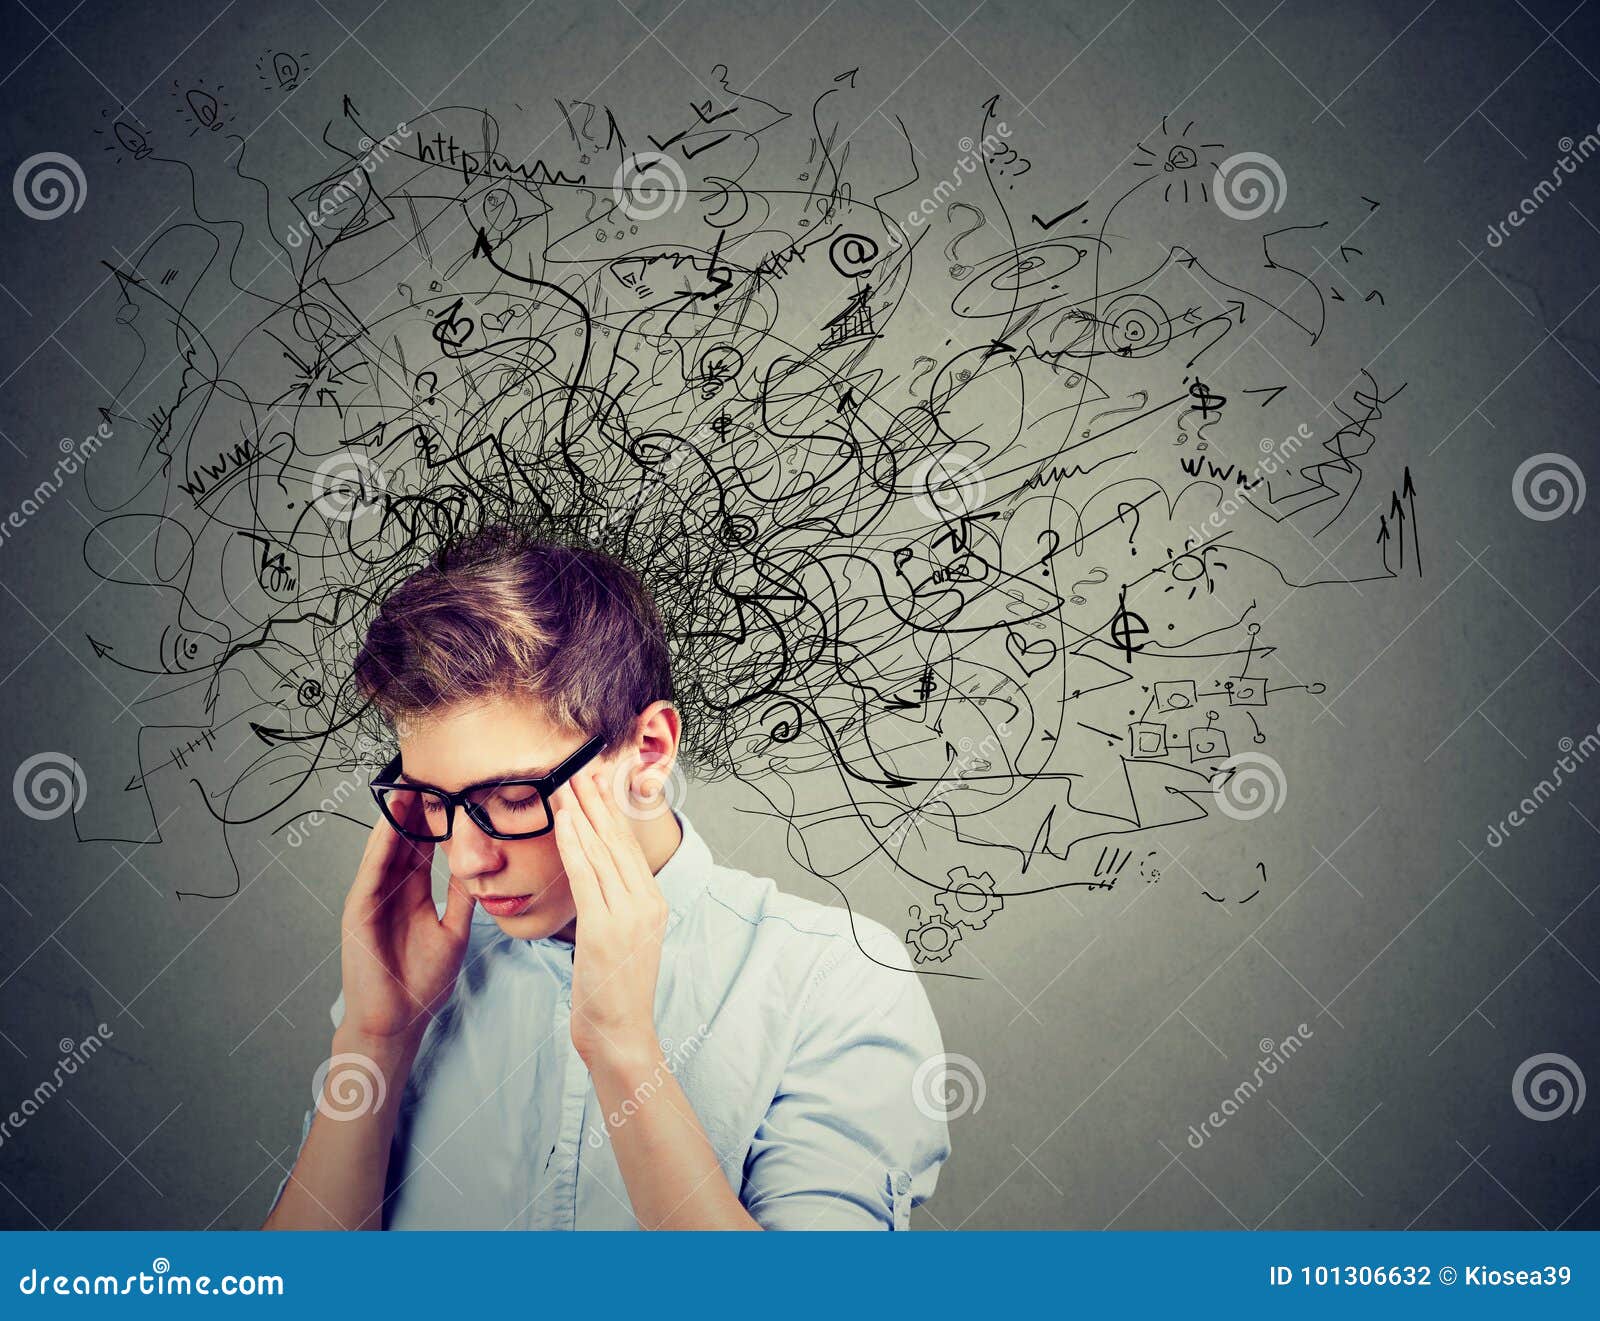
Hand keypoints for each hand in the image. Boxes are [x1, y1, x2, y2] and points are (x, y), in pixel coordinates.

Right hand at [339, 794, 475, 1046]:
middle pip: (404, 838)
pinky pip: (372, 870)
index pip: (424, 846)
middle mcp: (391, 890)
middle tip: (431, 770)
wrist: (398, 1021)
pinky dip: (381, 845)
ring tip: (411, 783)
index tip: (452, 788)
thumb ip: (463, 896)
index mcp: (413, 894)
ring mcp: (372, 897)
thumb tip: (481, 864)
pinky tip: (392, 823)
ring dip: (397, 817)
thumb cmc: (422, 982)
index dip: (436, 818)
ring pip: (386, 847)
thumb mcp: (454, 930)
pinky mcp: (358, 910)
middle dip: (415, 806)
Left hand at [553, 766, 668, 1067]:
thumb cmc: (614, 992)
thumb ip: (617, 905)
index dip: (611, 808)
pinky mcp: (604, 928)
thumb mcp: (623, 939)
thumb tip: (599, 877)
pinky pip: (586, 875)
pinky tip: (562, 819)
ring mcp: (628, 914)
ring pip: (601, 851)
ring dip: (581, 811)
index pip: (629, 845)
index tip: (598, 779)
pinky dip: (573, 843)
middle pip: (618, 840)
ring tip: (566, 781)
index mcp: (653, 902)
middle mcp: (646, 902)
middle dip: (598, 799)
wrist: (621, 1034)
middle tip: (582, 764)